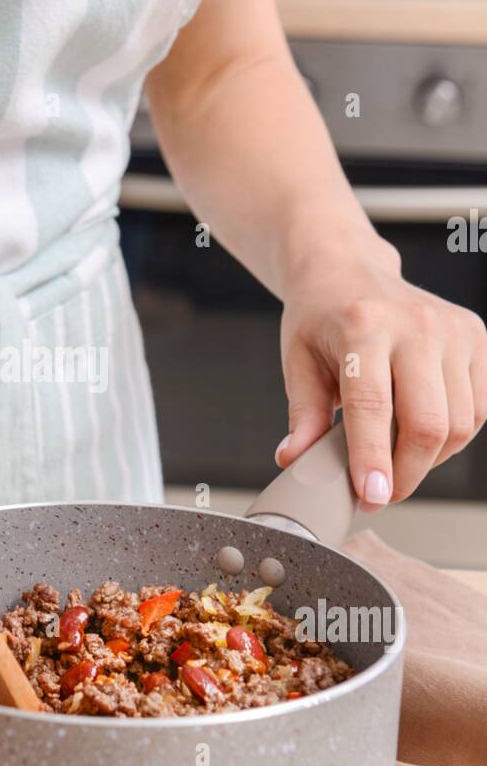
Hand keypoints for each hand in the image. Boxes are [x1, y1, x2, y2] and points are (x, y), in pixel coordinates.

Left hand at [277, 253, 486, 508]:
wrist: (348, 269)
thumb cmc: (321, 318)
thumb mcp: (298, 362)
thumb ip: (303, 415)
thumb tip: (296, 462)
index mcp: (363, 326)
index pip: (373, 406)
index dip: (373, 458)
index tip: (372, 496)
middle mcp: (416, 324)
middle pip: (428, 423)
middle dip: (406, 473)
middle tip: (380, 492)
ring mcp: (453, 329)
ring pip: (459, 424)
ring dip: (429, 458)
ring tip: (396, 457)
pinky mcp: (476, 336)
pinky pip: (479, 408)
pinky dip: (453, 435)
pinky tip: (421, 432)